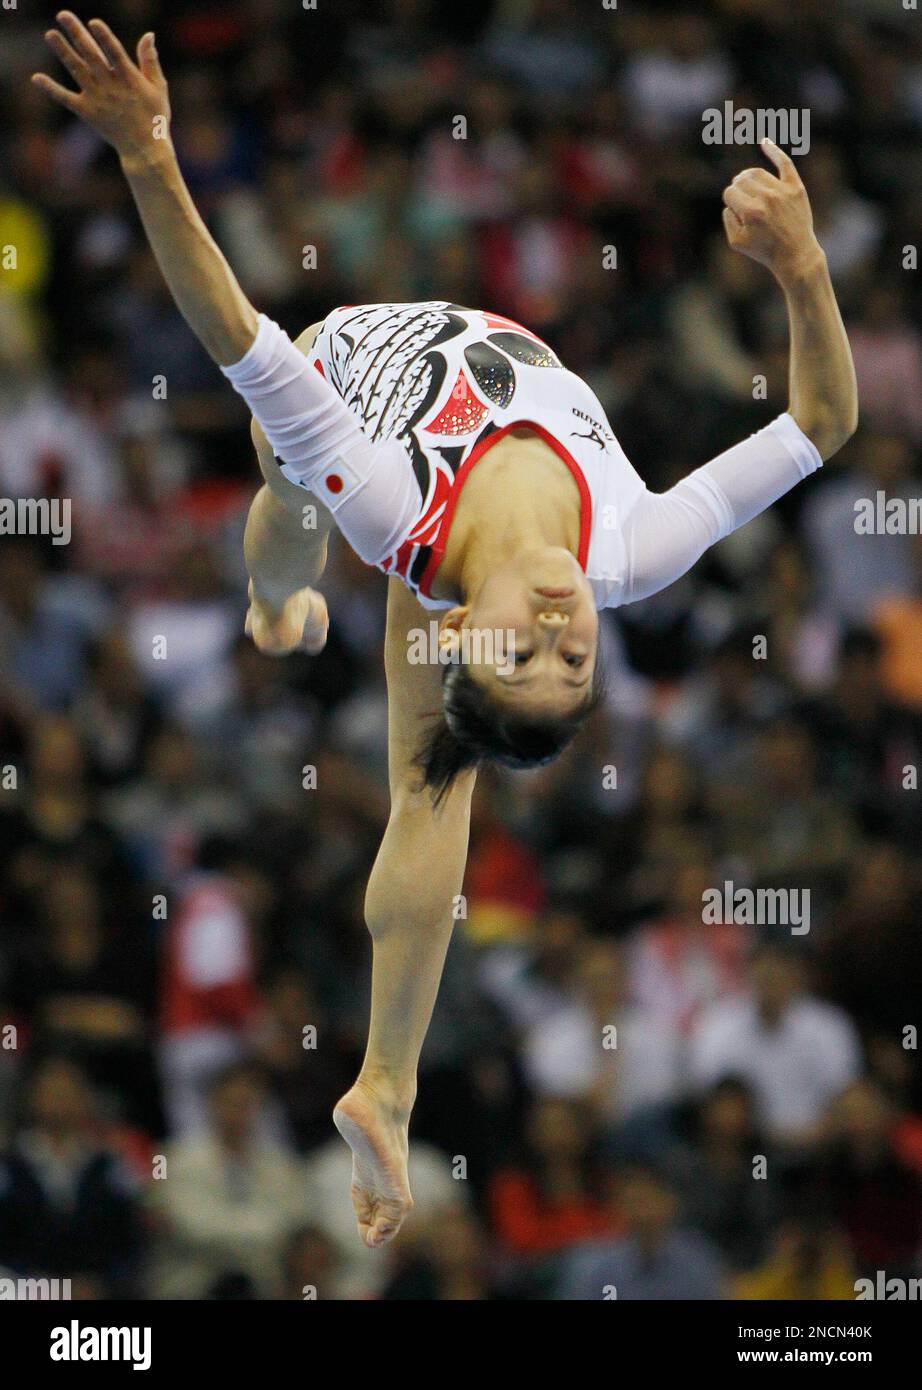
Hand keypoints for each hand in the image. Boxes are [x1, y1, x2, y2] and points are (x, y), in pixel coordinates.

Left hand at [32, 12, 169, 161]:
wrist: (144, 149)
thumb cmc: (155, 116)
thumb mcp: (158, 88)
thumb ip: (150, 61)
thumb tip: (149, 34)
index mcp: (129, 79)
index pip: (115, 53)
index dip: (104, 37)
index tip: (93, 22)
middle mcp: (111, 87)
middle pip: (91, 55)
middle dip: (77, 34)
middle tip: (62, 15)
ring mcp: (97, 99)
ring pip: (77, 71)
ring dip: (62, 52)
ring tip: (50, 34)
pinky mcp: (87, 112)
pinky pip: (66, 99)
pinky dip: (51, 89)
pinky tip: (36, 78)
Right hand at [722, 138, 823, 284]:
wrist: (795, 254)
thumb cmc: (764, 250)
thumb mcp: (736, 242)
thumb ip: (727, 218)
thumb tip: (731, 200)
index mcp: (750, 212)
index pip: (730, 192)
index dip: (730, 201)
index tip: (738, 213)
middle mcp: (766, 198)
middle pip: (742, 180)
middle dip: (738, 189)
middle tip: (743, 202)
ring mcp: (783, 191)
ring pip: (757, 172)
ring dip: (748, 177)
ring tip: (748, 185)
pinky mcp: (796, 188)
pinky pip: (784, 163)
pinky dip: (774, 151)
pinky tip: (764, 142)